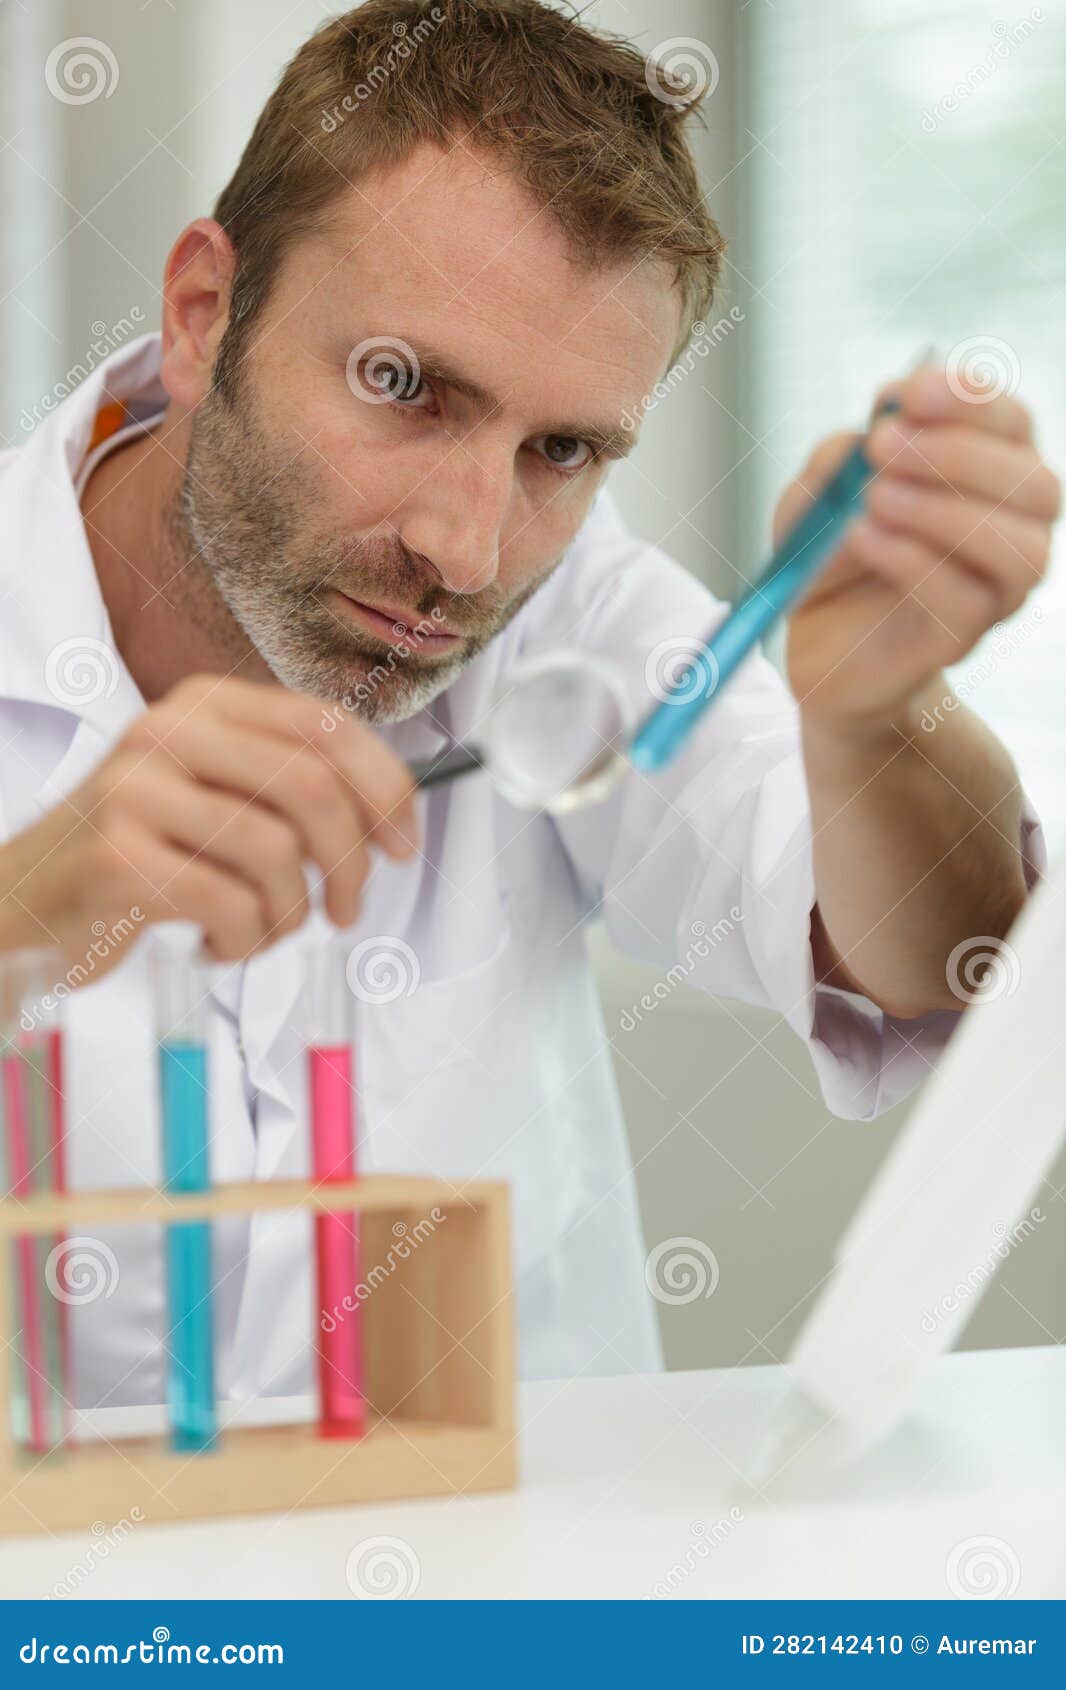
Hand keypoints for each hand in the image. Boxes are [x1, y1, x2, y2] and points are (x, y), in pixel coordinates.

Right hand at [0, 675, 417, 977]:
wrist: (26, 899)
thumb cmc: (142, 852)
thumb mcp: (213, 794)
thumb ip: (289, 788)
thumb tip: (391, 822)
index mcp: (206, 704)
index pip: (326, 726)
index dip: (385, 789)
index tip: (402, 845)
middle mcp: (168, 732)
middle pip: (312, 788)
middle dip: (349, 863)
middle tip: (343, 909)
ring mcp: (136, 791)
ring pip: (276, 855)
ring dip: (288, 916)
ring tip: (261, 932)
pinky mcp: (117, 857)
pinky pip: (230, 905)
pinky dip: (245, 942)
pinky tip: (217, 945)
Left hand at [782, 363, 1060, 733]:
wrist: (816, 643)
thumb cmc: (830, 557)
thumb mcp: (816, 495)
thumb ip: (841, 458)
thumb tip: (877, 426)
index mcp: (988, 472)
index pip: (1011, 424)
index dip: (970, 400)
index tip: (907, 392)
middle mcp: (1010, 527)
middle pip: (1033, 482)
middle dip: (958, 452)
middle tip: (882, 445)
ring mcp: (994, 588)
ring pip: (1017, 546)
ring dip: (944, 510)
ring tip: (874, 498)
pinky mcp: (962, 636)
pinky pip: (964, 598)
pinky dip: (912, 559)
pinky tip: (864, 537)